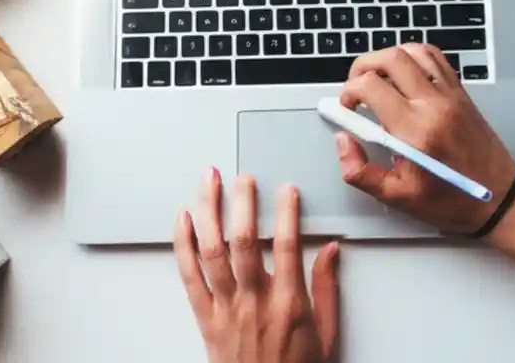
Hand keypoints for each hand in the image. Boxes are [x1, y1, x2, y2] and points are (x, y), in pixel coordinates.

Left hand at [174, 168, 339, 362]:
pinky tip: (183, 219)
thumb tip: (331, 250)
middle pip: (245, 241)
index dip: (287, 213)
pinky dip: (183, 244)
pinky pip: (189, 276)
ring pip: (213, 251)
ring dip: (210, 211)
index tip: (287, 190)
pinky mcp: (204, 318)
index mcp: (288, 305)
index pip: (288, 246)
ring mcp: (225, 309)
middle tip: (244, 178)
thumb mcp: (326, 334)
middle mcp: (254, 303)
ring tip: (209, 183)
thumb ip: (327, 288)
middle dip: (243, 203)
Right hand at [335, 44, 514, 235]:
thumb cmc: (452, 201)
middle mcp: (433, 105)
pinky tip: (405, 75)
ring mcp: (450, 95)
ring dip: (387, 59)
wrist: (500, 200)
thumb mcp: (397, 196)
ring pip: (413, 51)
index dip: (348, 93)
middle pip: (389, 58)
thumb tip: (343, 141)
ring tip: (378, 79)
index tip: (346, 109)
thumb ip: (360, 171)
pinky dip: (414, 57)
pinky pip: (435, 58)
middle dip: (362, 67)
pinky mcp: (461, 93)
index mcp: (415, 131)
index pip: (370, 86)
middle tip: (355, 88)